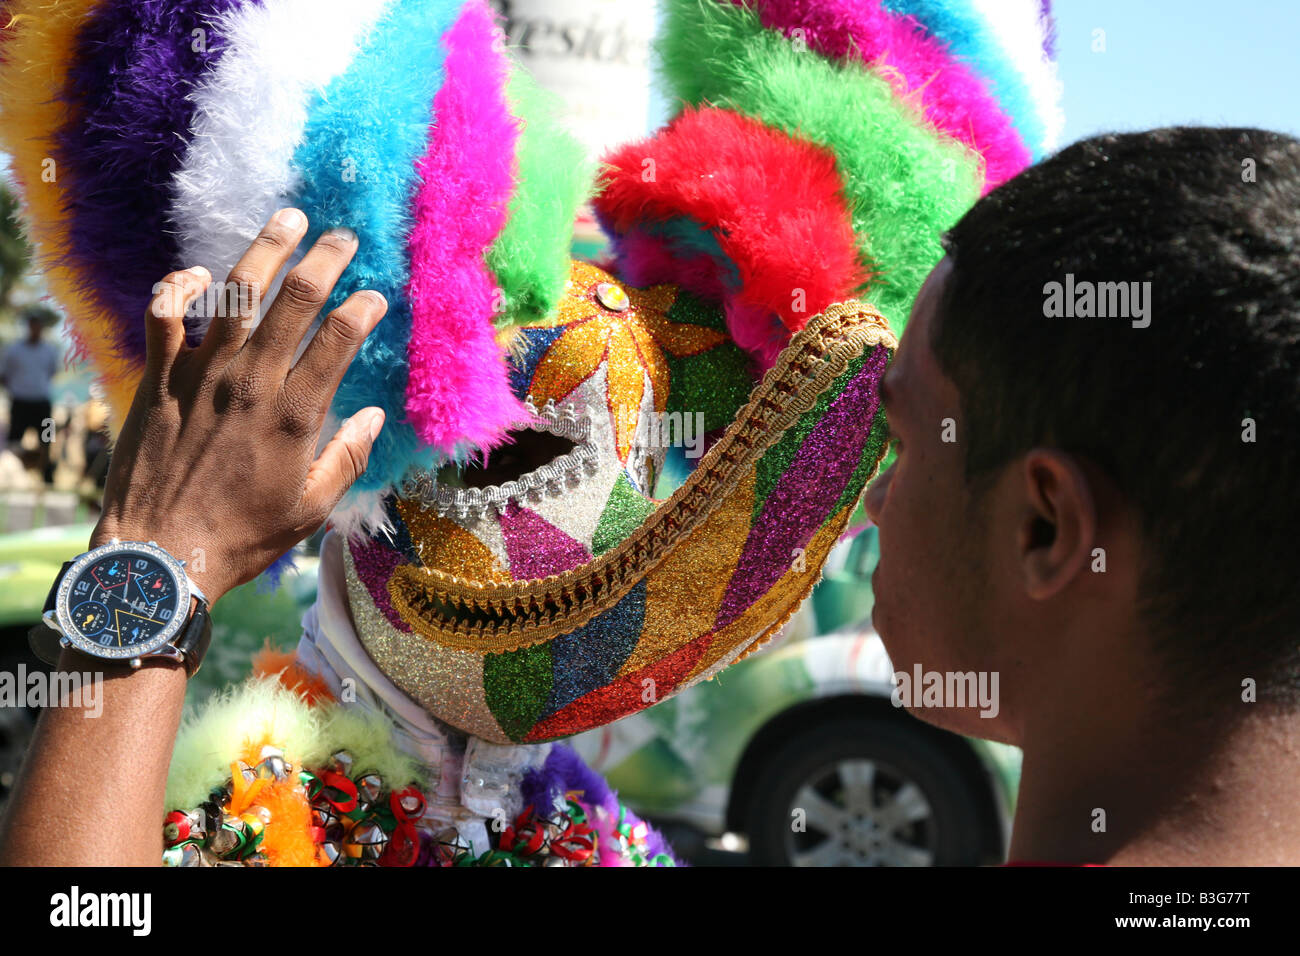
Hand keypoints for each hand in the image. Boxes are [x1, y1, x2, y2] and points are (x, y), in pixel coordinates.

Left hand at [91, 208, 386, 604]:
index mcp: (295, 417)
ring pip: (236, 294)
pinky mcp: (161, 379)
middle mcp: (251, 385)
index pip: (340, 339)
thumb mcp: (312, 508)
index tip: (375, 299)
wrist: (160, 553)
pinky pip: (164, 316)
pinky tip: (196, 275)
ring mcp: (202, 376)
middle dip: (326, 260)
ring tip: (288, 219)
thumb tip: (375, 415)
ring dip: (266, 249)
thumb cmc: (242, 537)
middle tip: (343, 238)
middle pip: (296, 300)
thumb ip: (347, 457)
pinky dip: (178, 288)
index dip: (363, 309)